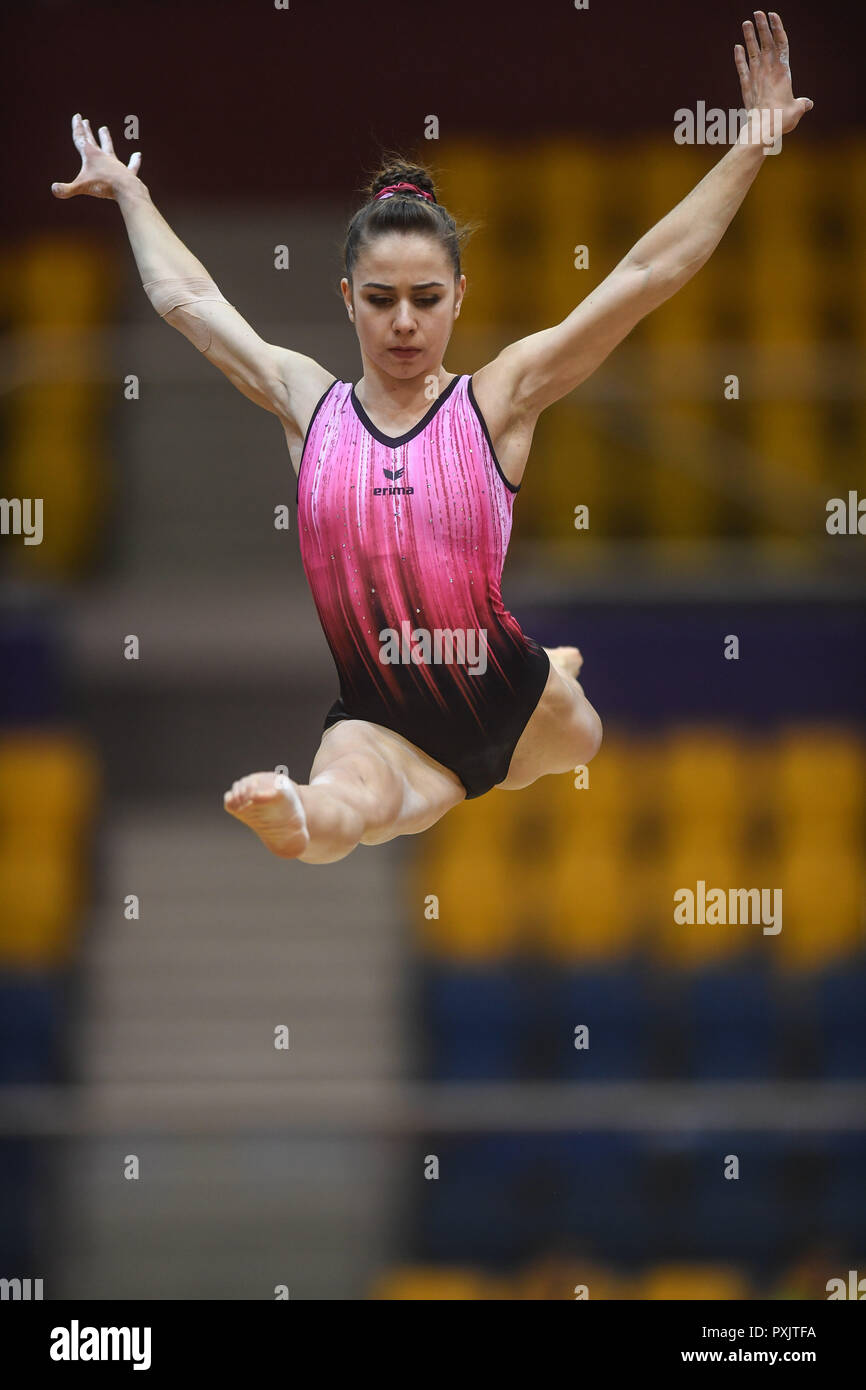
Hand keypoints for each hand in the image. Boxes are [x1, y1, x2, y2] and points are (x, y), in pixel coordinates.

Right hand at [51, 113, 142, 199]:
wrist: (125, 189)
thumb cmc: (103, 185)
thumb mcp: (81, 187)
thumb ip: (66, 189)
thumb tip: (54, 189)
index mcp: (91, 155)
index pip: (81, 139)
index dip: (77, 128)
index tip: (77, 116)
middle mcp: (103, 157)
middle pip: (93, 141)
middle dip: (87, 131)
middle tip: (85, 120)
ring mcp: (116, 164)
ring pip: (109, 148)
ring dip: (106, 139)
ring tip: (104, 129)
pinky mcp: (127, 174)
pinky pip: (132, 166)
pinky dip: (134, 162)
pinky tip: (138, 155)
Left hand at [735, 12, 812, 138]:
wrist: (762, 130)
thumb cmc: (781, 120)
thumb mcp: (796, 110)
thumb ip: (801, 103)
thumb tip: (808, 103)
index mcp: (783, 71)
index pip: (781, 44)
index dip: (778, 28)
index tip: (773, 16)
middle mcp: (768, 70)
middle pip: (766, 43)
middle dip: (762, 27)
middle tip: (758, 13)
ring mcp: (756, 77)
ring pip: (752, 52)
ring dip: (749, 37)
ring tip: (746, 22)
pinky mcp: (745, 87)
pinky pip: (742, 68)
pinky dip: (739, 57)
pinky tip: (736, 47)